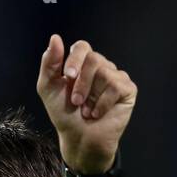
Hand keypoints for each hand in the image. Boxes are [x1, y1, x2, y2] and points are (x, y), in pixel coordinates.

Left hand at [36, 34, 135, 172]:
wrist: (79, 139)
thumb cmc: (65, 115)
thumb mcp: (49, 89)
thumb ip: (50, 64)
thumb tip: (55, 37)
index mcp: (83, 63)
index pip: (82, 47)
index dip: (75, 59)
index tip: (68, 76)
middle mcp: (101, 67)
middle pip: (94, 59)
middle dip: (81, 83)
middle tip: (75, 102)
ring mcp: (116, 77)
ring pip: (105, 72)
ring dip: (90, 96)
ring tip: (86, 110)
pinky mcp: (127, 89)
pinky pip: (115, 86)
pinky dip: (102, 103)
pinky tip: (97, 113)